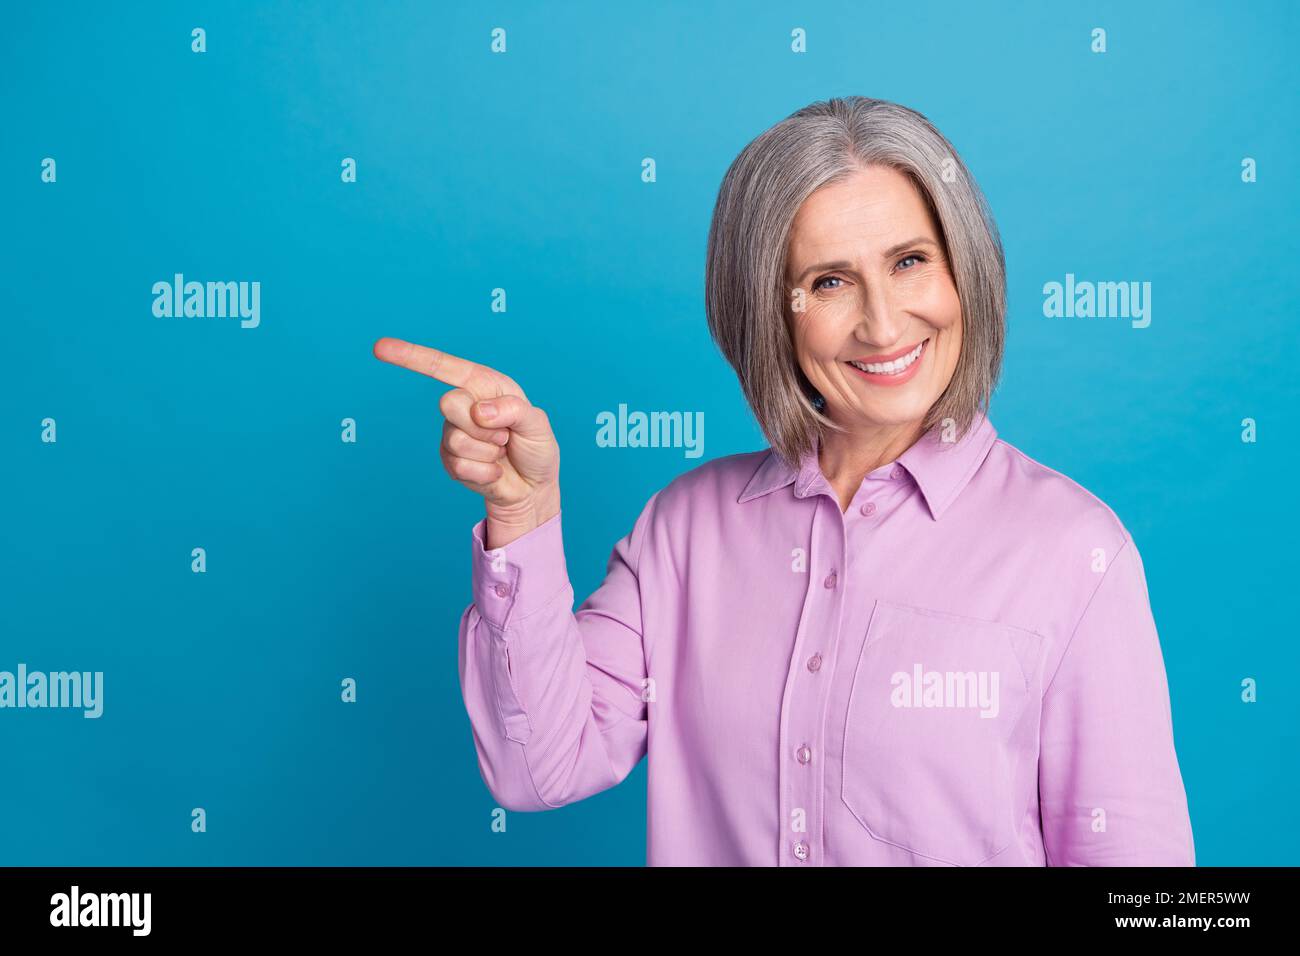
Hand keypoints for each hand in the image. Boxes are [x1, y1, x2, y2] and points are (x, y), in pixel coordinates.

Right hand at [373, 337, 560, 547]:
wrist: (532, 488)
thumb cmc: (536, 448)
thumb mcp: (538, 424)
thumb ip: (514, 410)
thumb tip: (479, 411)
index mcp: (484, 385)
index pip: (444, 367)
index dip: (411, 356)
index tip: (380, 347)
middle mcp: (465, 405)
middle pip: (449, 403)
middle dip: (483, 425)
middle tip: (505, 436)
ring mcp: (453, 434)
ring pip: (457, 440)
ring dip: (488, 452)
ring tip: (501, 452)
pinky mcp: (450, 461)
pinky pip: (460, 466)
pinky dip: (485, 472)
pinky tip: (494, 471)